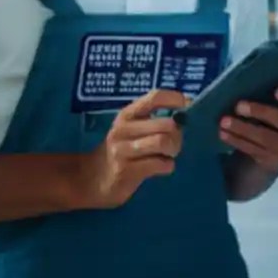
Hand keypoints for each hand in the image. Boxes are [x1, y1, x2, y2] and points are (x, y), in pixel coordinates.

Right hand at [83, 89, 187, 208]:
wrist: (92, 179)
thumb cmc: (120, 151)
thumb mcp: (131, 130)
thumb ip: (153, 122)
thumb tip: (183, 119)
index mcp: (127, 114)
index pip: (154, 97)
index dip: (174, 98)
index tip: (186, 105)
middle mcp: (124, 128)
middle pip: (166, 124)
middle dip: (178, 135)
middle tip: (174, 144)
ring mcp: (123, 150)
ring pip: (163, 142)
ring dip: (173, 150)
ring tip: (167, 155)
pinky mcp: (127, 171)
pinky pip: (161, 164)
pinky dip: (167, 166)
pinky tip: (160, 167)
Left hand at [219, 88, 277, 171]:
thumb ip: (276, 94)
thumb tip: (248, 82)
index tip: (276, 92)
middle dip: (259, 113)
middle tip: (238, 106)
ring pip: (264, 138)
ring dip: (242, 129)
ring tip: (224, 122)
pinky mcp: (273, 161)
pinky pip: (253, 150)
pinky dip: (236, 141)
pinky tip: (223, 134)